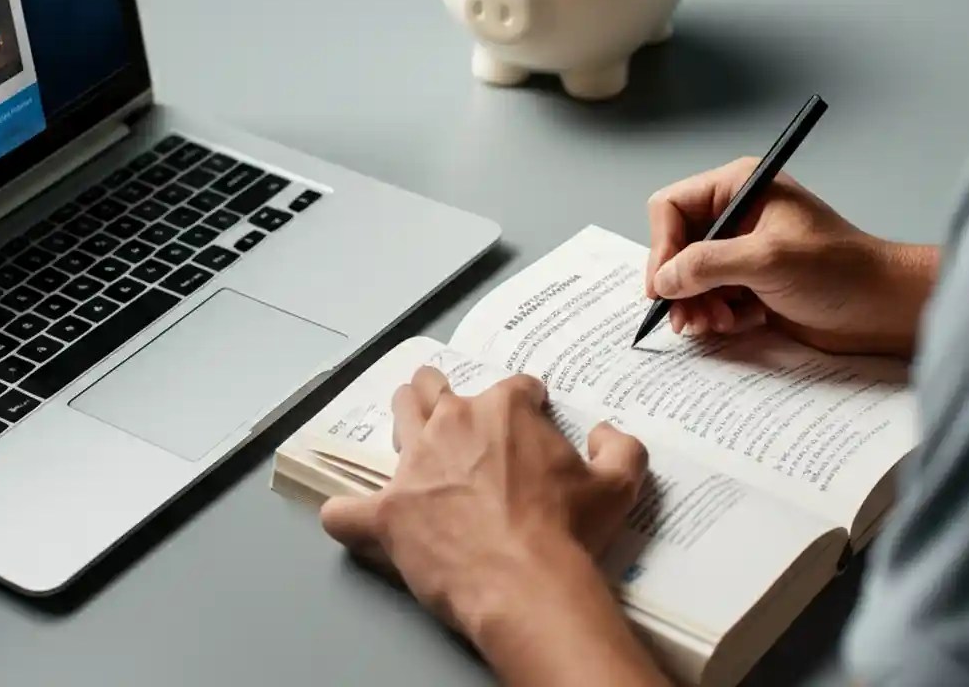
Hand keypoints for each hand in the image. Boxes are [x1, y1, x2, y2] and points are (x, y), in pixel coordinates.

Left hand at [321, 367, 669, 686]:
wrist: (526, 581)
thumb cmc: (569, 532)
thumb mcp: (617, 485)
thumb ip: (621, 448)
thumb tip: (608, 433)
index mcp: (504, 411)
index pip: (515, 388)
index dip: (526, 401)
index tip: (531, 416)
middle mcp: (452, 424)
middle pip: (434, 388)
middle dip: (441, 391)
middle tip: (450, 409)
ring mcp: (414, 466)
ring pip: (396, 419)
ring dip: (402, 419)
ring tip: (407, 431)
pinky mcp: (388, 512)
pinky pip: (347, 511)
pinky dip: (349, 516)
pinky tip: (352, 520)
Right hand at [645, 157, 939, 356]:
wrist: (882, 308)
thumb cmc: (840, 271)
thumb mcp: (767, 260)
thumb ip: (708, 265)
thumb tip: (664, 280)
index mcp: (739, 188)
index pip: (671, 208)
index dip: (663, 247)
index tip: (665, 286)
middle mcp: (735, 215)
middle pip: (676, 247)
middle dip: (680, 285)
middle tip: (688, 317)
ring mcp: (741, 251)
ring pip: (689, 278)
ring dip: (696, 305)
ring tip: (716, 323)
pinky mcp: (749, 283)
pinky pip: (709, 299)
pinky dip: (716, 316)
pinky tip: (739, 323)